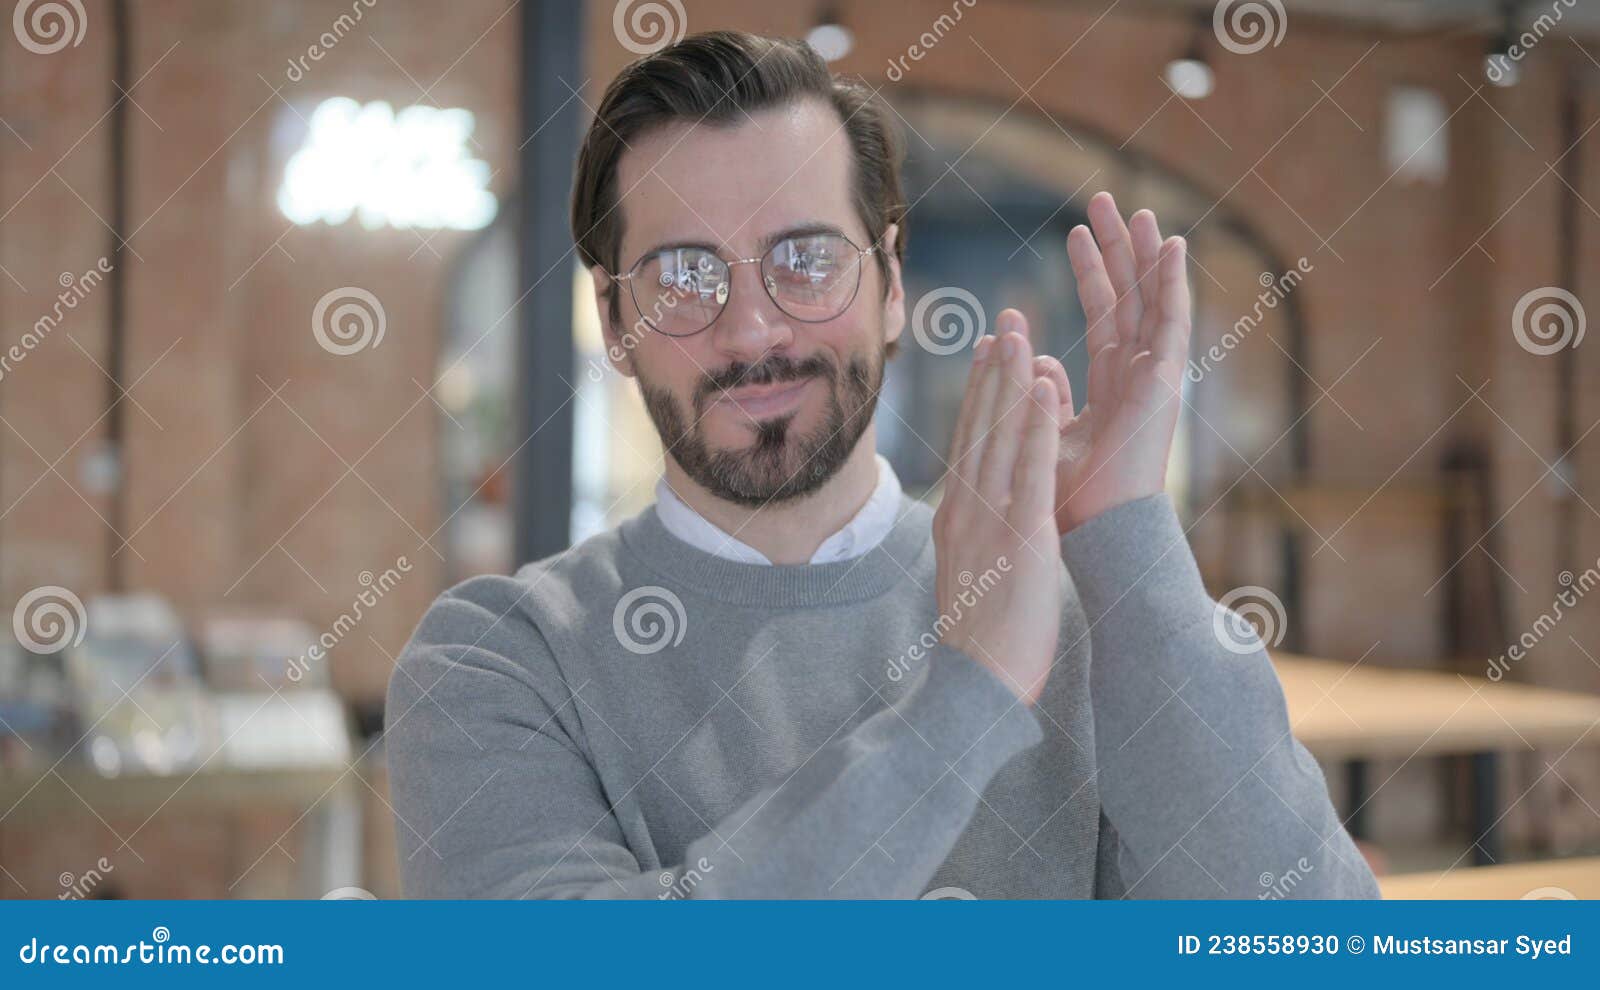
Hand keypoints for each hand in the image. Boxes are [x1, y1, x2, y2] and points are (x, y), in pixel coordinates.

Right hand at [933, 329, 1061, 705]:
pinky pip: (1028, 471)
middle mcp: (965, 510)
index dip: (977, 394)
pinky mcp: (1019, 538)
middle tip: (1001, 322)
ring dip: (1009, 381)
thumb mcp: (970, 574)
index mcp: (956, 518)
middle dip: (990, 372)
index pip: (967, 443)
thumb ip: (975, 535)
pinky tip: (1044, 389)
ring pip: (997, 437)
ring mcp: (989, 521)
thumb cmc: (982, 639)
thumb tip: (975, 512)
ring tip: (1019, 332)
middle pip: (977, 428)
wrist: (977, 684)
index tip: (986, 353)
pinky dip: (1035, 426)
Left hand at [1026, 191, 1190, 532]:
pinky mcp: (1166, 382)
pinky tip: (1173, 245)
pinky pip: (1173, 321)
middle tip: (1104, 201)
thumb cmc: (1072, 495)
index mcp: (1112, 382)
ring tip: (1138, 209)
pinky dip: (1174, 282)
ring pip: (1153, 301)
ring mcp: (1155, 376)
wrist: (1095, 529)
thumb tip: (1041, 359)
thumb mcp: (1049, 432)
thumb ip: (1048, 393)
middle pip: (1130, 296)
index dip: (1092, 271)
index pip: (1103, 312)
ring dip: (1146, 254)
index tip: (1077, 233)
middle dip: (1118, 248)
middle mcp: (1137, 373)